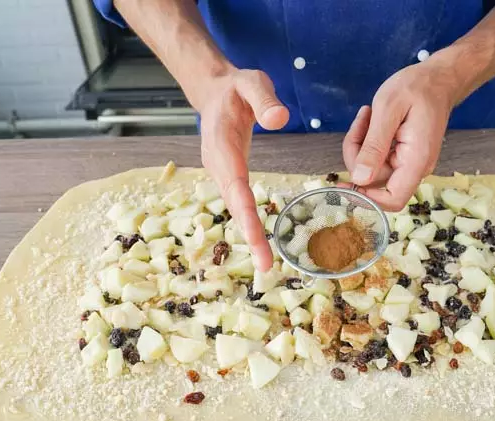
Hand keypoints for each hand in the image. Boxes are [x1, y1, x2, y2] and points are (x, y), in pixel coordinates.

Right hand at [198, 68, 288, 271]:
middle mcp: (217, 163)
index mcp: (221, 143)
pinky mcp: (227, 175)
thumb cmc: (237, 87)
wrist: (215, 90)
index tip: (255, 236)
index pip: (235, 182)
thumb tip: (280, 119)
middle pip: (232, 203)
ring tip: (265, 263)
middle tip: (265, 264)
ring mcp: (220, 171)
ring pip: (233, 207)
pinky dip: (248, 223)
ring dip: (248, 234)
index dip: (244, 210)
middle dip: (248, 234)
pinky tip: (260, 241)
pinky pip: (237, 202)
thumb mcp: (252, 82)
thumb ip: (265, 99)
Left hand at [343, 60, 461, 210]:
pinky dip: (367, 142)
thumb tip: (360, 178)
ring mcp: (409, 163)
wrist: (438, 79)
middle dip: (357, 156)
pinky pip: (377, 159)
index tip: (344, 181)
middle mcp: (415, 168)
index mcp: (416, 161)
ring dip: (360, 146)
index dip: (367, 198)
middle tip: (360, 123)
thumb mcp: (388, 110)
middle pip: (375, 182)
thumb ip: (374, 146)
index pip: (393, 199)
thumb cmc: (417, 88)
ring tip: (367, 116)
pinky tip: (371, 120)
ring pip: (372, 169)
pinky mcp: (402, 156)